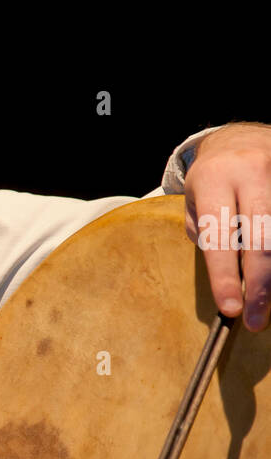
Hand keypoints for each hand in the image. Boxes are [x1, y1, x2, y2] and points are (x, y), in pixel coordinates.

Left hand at [183, 122, 270, 331]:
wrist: (241, 139)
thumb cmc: (213, 180)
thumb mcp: (195, 201)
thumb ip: (206, 235)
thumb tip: (228, 279)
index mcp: (214, 179)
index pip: (219, 236)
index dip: (224, 276)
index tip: (229, 309)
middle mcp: (250, 173)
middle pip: (261, 239)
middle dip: (259, 285)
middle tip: (255, 319)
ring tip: (266, 304)